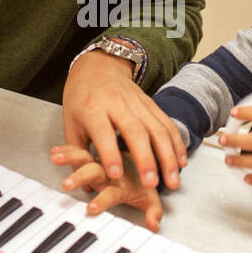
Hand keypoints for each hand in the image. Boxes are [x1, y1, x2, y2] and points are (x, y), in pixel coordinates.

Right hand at [49, 144, 164, 230]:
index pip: (111, 193)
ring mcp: (98, 163)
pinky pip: (77, 149)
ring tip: (56, 158)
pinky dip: (65, 150)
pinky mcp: (90, 156)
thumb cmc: (140, 180)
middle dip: (80, 177)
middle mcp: (108, 172)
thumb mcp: (150, 197)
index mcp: (121, 184)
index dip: (102, 201)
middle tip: (67, 184)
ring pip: (84, 157)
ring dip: (70, 157)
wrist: (141, 156)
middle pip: (94, 172)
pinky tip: (54, 151)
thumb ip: (153, 211)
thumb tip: (154, 225)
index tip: (91, 209)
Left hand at [61, 49, 186, 191]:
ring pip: (157, 129)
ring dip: (167, 156)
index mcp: (93, 108)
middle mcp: (117, 103)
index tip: (116, 175)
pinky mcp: (151, 103)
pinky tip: (181, 162)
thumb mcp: (70, 123)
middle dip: (145, 159)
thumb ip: (76, 153)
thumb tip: (83, 185)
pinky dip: (176, 144)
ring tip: (173, 180)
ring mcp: (138, 102)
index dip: (109, 153)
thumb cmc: (81, 100)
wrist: (97, 67)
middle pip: (135, 131)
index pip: (103, 131)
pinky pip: (167, 124)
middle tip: (151, 184)